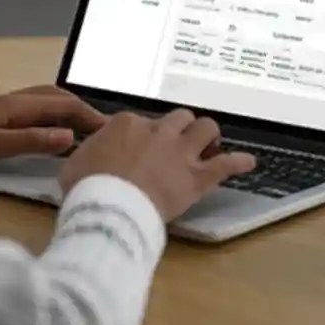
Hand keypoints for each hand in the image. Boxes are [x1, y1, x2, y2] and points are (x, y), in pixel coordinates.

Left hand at [0, 85, 109, 167]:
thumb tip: (68, 136)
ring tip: (85, 130)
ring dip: (70, 111)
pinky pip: (34, 110)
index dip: (91, 117)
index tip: (112, 132)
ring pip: (46, 101)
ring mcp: (2, 106)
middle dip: (85, 110)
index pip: (65, 105)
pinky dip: (53, 116)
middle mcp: (12, 101)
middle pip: (58, 98)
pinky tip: (51, 130)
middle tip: (104, 131)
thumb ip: (30, 140)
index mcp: (15, 106)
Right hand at [60, 109, 256, 220]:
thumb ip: (91, 152)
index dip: (145, 135)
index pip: (143, 121)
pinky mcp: (197, 176)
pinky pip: (227, 163)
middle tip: (180, 141)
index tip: (142, 146)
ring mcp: (181, 152)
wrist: (110, 207)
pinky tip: (249, 162)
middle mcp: (160, 131)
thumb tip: (91, 153)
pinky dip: (239, 162)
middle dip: (181, 128)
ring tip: (209, 144)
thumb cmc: (88, 188)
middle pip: (179, 118)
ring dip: (209, 135)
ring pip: (206, 128)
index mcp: (128, 123)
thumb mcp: (76, 163)